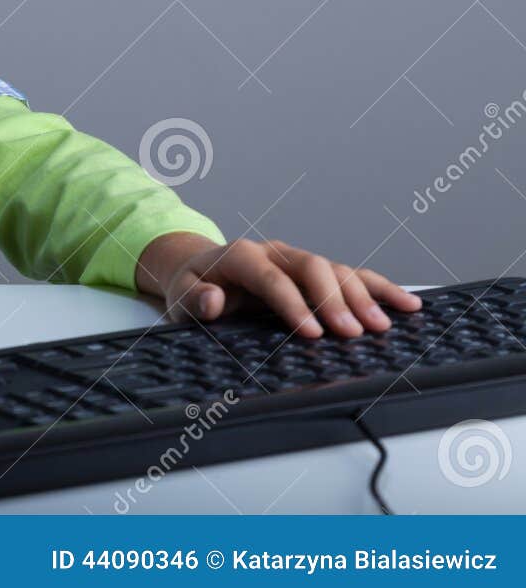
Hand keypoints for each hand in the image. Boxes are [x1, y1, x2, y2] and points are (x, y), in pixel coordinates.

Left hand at [135, 232, 422, 337]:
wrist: (199, 272)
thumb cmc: (192, 288)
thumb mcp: (180, 296)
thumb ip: (194, 300)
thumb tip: (213, 300)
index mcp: (241, 256)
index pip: (272, 279)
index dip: (293, 305)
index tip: (312, 333)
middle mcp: (275, 253)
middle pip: (312, 269)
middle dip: (333, 301)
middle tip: (351, 334)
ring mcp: (298, 260)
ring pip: (337, 271)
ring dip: (361, 298)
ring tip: (380, 327)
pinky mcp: (316, 272)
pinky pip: (353, 276)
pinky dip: (380, 288)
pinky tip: (407, 304)